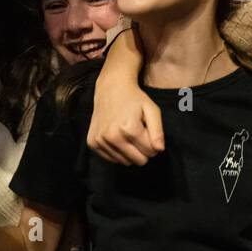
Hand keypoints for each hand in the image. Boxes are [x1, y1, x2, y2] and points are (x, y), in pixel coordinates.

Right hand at [86, 35, 163, 165]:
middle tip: (140, 135)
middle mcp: (112, 136)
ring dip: (130, 151)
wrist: (111, 88)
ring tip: (128, 134)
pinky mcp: (92, 142)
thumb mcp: (152, 110)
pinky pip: (112, 159)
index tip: (149, 133)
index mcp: (129, 128)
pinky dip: (118, 152)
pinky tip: (117, 137)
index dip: (154, 144)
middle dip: (143, 150)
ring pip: (125, 162)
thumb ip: (158, 131)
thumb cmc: (135, 99)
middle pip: (139, 160)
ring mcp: (100, 140)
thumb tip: (159, 150)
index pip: (151, 152)